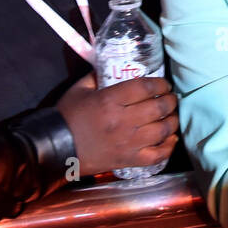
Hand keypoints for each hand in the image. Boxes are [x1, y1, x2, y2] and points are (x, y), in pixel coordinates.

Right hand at [57, 73, 178, 175]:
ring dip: (172, 121)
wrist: (55, 149)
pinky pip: (157, 155)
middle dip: (170, 101)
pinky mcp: (129, 160)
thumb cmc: (67, 117)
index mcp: (110, 100)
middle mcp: (123, 121)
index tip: (164, 84)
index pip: (145, 87)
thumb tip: (111, 66)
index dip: (160, 84)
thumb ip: (97, 76)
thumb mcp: (79, 90)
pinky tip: (171, 139)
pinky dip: (168, 147)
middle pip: (159, 107)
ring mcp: (128, 143)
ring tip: (171, 116)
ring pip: (163, 130)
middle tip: (170, 98)